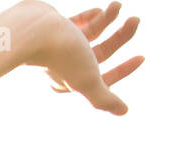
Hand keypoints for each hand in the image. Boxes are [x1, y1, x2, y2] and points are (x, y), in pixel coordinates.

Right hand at [19, 2, 142, 113]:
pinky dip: (91, 16)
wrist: (33, 30)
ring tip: (117, 5)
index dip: (123, 70)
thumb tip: (124, 112)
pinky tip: (99, 10)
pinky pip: (78, 22)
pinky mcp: (54, 26)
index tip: (142, 57)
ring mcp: (59, 44)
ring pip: (92, 34)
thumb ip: (104, 98)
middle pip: (100, 53)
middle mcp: (64, 64)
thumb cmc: (62, 55)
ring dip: (108, 19)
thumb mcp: (88, 80)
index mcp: (70, 80)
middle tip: (136, 19)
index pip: (103, 79)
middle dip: (120, 37)